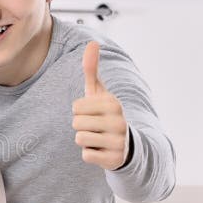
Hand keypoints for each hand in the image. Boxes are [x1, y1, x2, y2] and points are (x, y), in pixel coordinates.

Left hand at [72, 41, 128, 169]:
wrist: (127, 145)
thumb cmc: (106, 114)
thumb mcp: (99, 92)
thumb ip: (92, 69)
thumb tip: (92, 42)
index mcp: (113, 104)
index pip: (75, 107)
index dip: (80, 112)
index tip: (93, 114)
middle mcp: (118, 122)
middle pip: (76, 123)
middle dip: (81, 126)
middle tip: (96, 127)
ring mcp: (118, 141)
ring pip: (79, 139)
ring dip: (85, 141)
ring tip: (98, 138)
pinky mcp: (114, 159)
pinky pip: (86, 155)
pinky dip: (90, 154)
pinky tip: (102, 150)